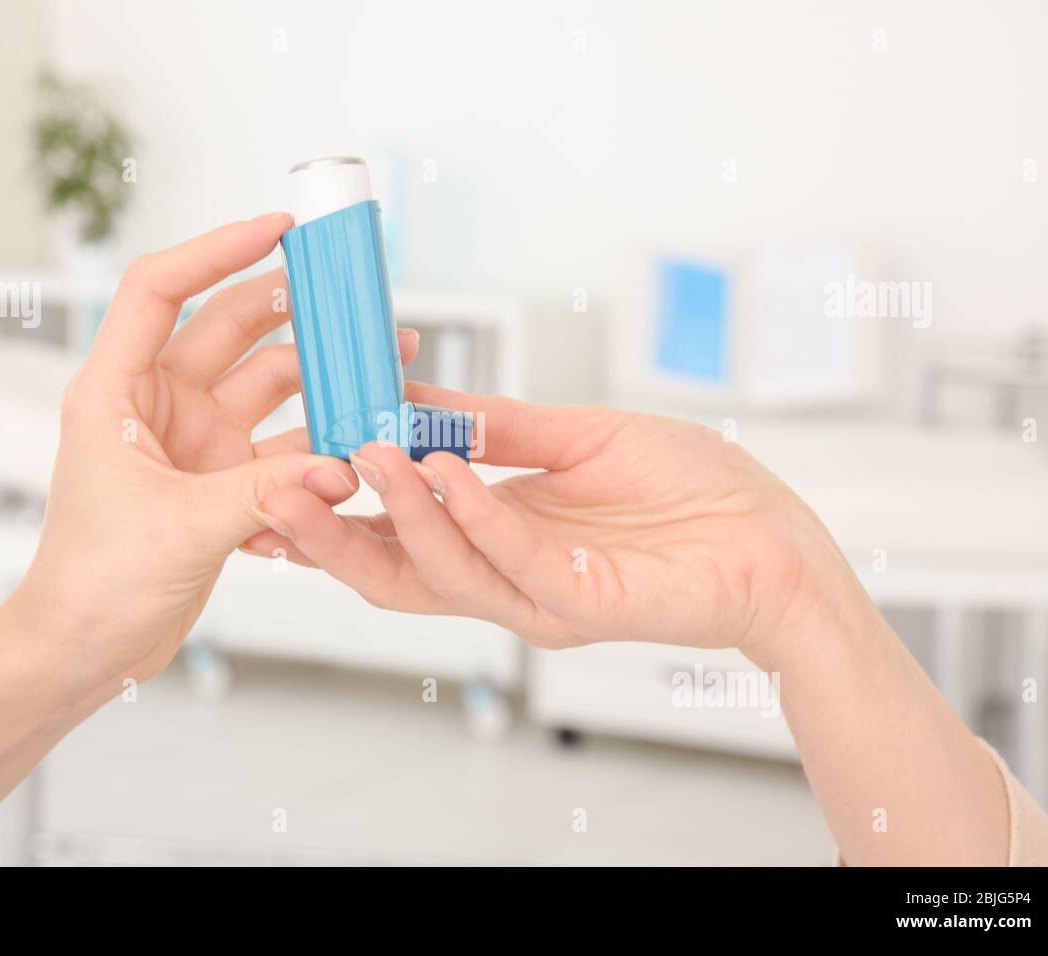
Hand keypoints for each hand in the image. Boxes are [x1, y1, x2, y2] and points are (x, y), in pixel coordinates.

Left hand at [8, 215, 417, 689]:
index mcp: (116, 391)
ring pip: (269, 387)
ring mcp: (195, 442)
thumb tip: (341, 467)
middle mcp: (157, 405)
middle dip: (296, 311)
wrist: (86, 649)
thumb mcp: (183, 528)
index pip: (160, 289)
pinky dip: (319, 448)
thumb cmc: (93, 583)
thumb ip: (268, 492)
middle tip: (359, 302)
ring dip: (322, 382)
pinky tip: (360, 448)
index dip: (216, 249)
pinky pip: (283, 446)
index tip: (277, 231)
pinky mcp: (223, 481)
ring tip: (382, 377)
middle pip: (232, 328)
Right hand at [243, 383, 854, 660]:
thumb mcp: (574, 437)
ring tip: (361, 453)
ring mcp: (543, 597)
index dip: (331, 517)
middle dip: (330, 537)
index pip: (393, 538)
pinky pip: (517, 562)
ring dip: (395, 513)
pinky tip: (443, 471)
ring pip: (443, 570)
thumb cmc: (688, 488)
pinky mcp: (588, 602)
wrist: (772, 534)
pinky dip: (475, 515)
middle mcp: (506, 577)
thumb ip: (493, 425)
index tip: (275, 475)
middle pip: (394, 572)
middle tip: (275, 489)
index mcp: (496, 539)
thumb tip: (413, 398)